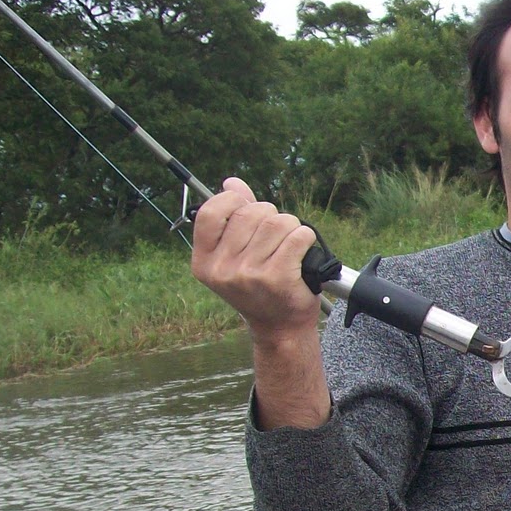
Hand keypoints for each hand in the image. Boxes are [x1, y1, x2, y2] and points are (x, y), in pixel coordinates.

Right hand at [190, 177, 320, 346]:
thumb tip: (231, 183)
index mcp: (204, 262)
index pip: (210, 212)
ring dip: (290, 226)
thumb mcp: (235, 256)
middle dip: (269, 215)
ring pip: (277, 222)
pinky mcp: (278, 278)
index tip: (246, 209)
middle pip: (251, 213)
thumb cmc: (259, 288)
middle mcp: (223, 269)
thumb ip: (233, 218)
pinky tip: (303, 249)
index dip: (232, 201)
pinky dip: (306, 238)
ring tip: (289, 244)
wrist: (280, 327)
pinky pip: (297, 237)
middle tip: (275, 235)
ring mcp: (250, 275)